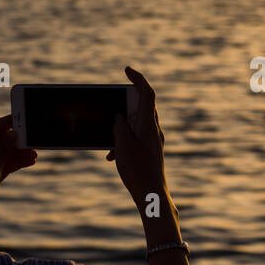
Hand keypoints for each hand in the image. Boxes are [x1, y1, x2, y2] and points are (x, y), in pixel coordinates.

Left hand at [0, 114, 36, 242]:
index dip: (7, 122)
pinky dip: (17, 162)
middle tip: (33, 137)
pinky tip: (30, 160)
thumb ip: (3, 150)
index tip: (21, 117)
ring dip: (20, 153)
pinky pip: (5, 164)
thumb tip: (13, 134)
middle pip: (0, 140)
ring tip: (35, 153)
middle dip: (17, 140)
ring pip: (4, 153)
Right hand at [107, 67, 169, 212]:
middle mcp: (154, 129)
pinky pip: (135, 138)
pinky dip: (123, 141)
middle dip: (125, 103)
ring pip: (136, 123)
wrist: (152, 195)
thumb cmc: (138, 171)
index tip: (127, 70)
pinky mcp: (150, 150)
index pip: (147, 93)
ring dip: (121, 127)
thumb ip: (119, 126)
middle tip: (111, 103)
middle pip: (142, 105)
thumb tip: (119, 117)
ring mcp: (153, 140)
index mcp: (148, 124)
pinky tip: (112, 156)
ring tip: (110, 143)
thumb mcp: (122, 145)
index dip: (138, 78)